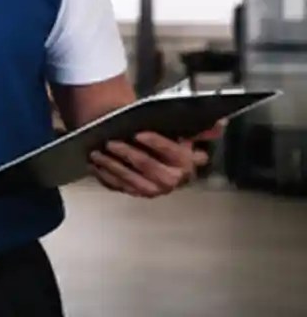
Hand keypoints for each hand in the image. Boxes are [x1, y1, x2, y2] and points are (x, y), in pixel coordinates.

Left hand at [88, 130, 213, 197]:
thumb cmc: (164, 138)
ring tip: (97, 152)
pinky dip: (105, 175)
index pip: (173, 153)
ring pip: (131, 179)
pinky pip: (118, 186)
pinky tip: (94, 165)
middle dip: (128, 154)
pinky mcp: (134, 192)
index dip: (156, 143)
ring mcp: (152, 189)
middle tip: (111, 142)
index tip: (139, 133)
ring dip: (112, 165)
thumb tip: (221, 124)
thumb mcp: (180, 131)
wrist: (149, 152)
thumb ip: (200, 128)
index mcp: (186, 164)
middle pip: (148, 167)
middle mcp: (171, 180)